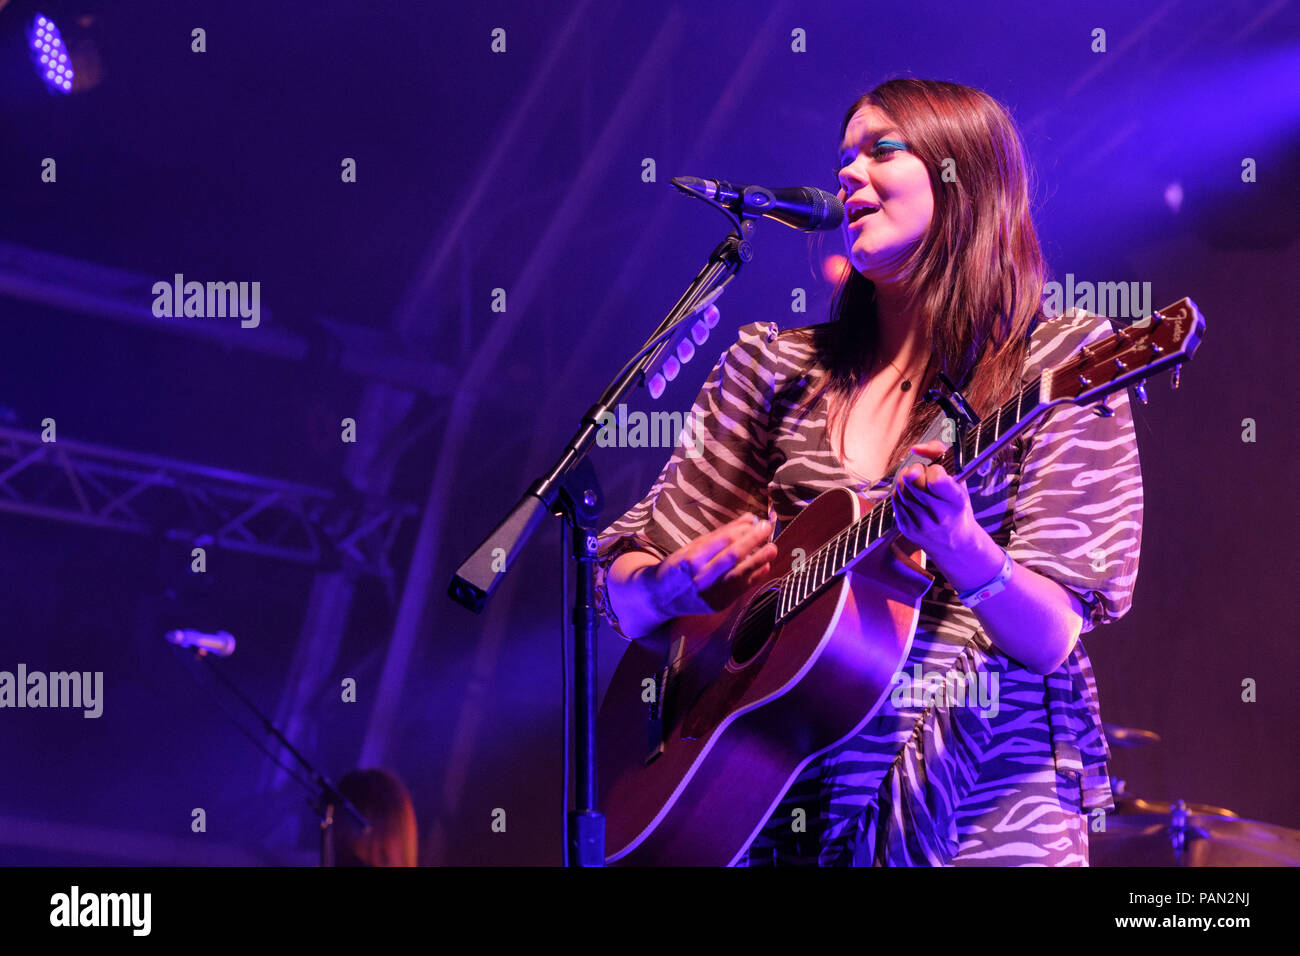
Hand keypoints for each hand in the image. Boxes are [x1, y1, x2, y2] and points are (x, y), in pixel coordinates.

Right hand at [639, 513, 777, 618]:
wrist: (659, 597)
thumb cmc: (677, 567)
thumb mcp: (691, 546)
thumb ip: (720, 534)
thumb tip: (748, 520)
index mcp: (691, 559)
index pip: (721, 541)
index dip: (741, 530)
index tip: (755, 521)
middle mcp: (700, 578)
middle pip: (733, 556)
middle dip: (753, 541)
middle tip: (766, 529)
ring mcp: (710, 594)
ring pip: (740, 574)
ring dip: (759, 560)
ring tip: (771, 548)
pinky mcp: (718, 605)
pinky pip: (741, 589)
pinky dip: (754, 576)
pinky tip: (764, 566)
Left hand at [889, 441, 982, 562]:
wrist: (954, 543)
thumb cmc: (956, 506)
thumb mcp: (959, 480)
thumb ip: (940, 453)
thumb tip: (915, 448)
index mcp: (957, 502)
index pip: (936, 479)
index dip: (934, 469)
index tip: (938, 473)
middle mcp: (939, 516)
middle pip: (912, 479)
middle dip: (917, 470)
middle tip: (924, 474)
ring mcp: (920, 524)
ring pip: (901, 488)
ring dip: (906, 478)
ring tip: (917, 482)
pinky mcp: (906, 528)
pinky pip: (895, 499)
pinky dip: (901, 491)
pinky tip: (911, 493)